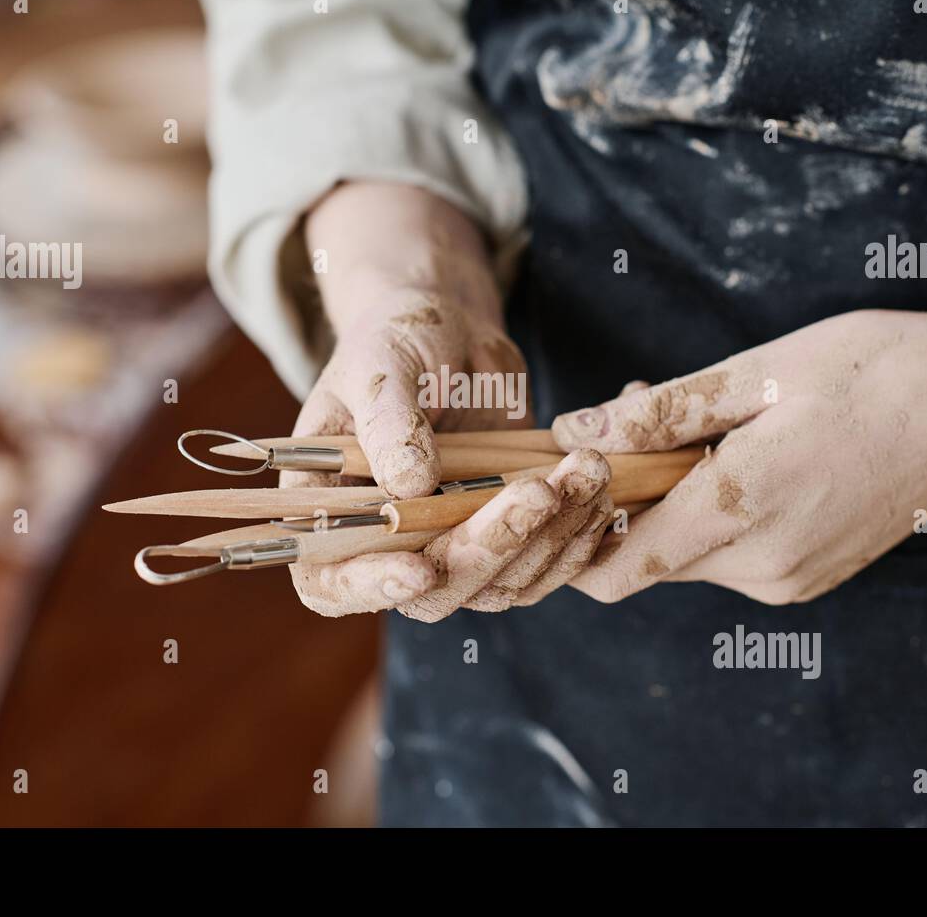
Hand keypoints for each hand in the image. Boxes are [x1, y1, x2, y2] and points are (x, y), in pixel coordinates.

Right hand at [281, 181, 610, 618]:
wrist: (449, 334)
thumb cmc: (395, 342)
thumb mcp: (380, 367)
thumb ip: (389, 424)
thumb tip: (410, 487)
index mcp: (327, 513)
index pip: (331, 582)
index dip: (374, 587)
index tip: (422, 569)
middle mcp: (387, 546)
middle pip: (433, 593)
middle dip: (491, 548)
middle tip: (540, 492)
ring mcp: (449, 547)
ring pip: (498, 584)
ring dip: (548, 538)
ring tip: (585, 471)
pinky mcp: (503, 539)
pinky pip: (542, 564)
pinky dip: (575, 536)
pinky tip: (598, 490)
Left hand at [551, 309, 926, 605]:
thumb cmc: (872, 373)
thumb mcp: (755, 374)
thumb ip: (658, 414)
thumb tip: (575, 432)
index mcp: (738, 512)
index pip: (616, 571)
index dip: (573, 536)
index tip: (567, 483)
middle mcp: (760, 567)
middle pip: (647, 557)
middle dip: (625, 499)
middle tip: (638, 417)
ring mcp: (788, 580)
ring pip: (689, 555)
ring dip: (671, 501)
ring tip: (699, 424)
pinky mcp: (808, 578)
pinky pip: (732, 556)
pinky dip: (714, 513)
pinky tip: (738, 454)